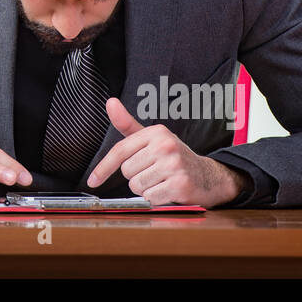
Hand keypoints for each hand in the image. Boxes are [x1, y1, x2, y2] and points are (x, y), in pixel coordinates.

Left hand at [85, 98, 244, 207]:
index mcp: (156, 132)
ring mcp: (174, 164)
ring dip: (146, 189)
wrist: (209, 176)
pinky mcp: (180, 184)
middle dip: (136, 177)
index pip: (120, 150)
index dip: (103, 167)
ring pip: (137, 186)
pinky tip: (168, 190)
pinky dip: (156, 198)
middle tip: (153, 173)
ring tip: (161, 181)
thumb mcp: (152, 138)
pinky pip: (151, 198)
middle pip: (127, 171)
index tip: (92, 181)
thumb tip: (110, 102)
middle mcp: (165, 145)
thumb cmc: (174, 157)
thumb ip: (128, 124)